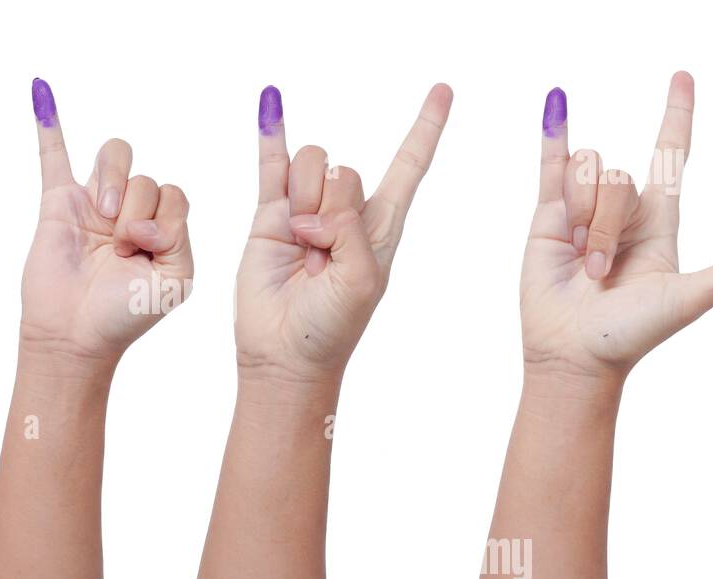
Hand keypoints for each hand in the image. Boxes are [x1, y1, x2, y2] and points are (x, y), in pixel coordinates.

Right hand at [18, 78, 193, 366]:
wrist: (75, 336)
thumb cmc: (125, 315)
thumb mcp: (175, 280)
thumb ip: (177, 237)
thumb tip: (142, 214)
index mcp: (162, 229)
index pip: (175, 195)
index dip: (164, 217)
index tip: (146, 249)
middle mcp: (131, 212)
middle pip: (147, 177)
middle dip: (138, 209)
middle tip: (121, 247)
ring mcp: (93, 205)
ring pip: (116, 157)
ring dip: (114, 183)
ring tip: (103, 219)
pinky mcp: (57, 204)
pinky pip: (53, 153)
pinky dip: (48, 120)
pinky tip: (41, 90)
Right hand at [234, 85, 453, 379]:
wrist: (286, 353)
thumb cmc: (333, 327)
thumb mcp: (364, 279)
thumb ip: (350, 229)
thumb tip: (316, 203)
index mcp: (383, 225)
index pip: (408, 166)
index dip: (425, 128)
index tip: (443, 91)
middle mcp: (347, 211)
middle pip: (345, 167)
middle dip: (330, 207)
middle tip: (320, 258)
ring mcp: (307, 210)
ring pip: (310, 164)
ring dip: (302, 201)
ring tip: (298, 247)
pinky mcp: (269, 215)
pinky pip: (272, 163)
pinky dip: (273, 131)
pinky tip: (272, 100)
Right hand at [523, 72, 712, 380]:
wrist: (574, 353)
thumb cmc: (631, 334)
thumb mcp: (686, 299)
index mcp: (659, 222)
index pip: (670, 155)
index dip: (676, 115)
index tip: (681, 77)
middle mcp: (622, 211)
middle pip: (619, 176)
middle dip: (606, 223)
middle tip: (600, 272)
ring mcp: (582, 212)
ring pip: (586, 173)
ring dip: (581, 218)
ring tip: (576, 263)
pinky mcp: (547, 217)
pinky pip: (552, 166)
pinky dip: (553, 133)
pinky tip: (557, 102)